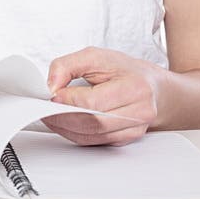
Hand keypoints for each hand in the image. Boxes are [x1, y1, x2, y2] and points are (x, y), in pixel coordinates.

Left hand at [41, 46, 160, 145]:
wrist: (153, 87)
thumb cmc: (125, 70)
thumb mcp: (96, 56)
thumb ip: (68, 65)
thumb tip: (51, 86)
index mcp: (134, 87)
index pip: (94, 101)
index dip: (68, 100)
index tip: (52, 94)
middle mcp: (139, 111)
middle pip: (94, 123)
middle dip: (64, 118)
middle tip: (46, 109)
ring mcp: (134, 129)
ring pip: (93, 136)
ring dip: (67, 129)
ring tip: (51, 116)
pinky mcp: (126, 139)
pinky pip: (96, 142)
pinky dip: (77, 134)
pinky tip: (66, 124)